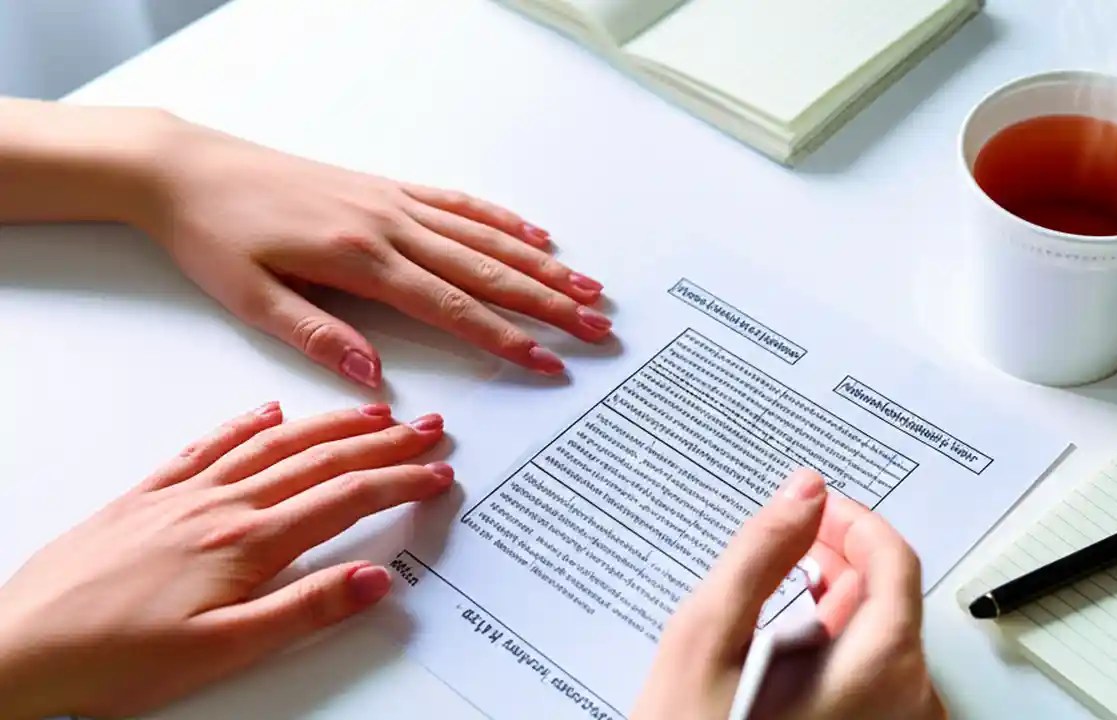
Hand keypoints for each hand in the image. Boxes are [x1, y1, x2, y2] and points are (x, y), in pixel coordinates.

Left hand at [0, 402, 452, 718]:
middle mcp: (220, 506)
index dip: (399, 483)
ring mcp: (182, 494)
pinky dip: (245, 423)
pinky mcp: (147, 496)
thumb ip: (304, 611)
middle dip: (383, 443)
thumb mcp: (222, 651)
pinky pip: (207, 445)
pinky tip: (266, 412)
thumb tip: (374, 581)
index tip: (437, 473)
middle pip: (320, 462)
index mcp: (246, 543)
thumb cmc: (113, 657)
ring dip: (330, 426)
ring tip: (372, 412)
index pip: (344, 501)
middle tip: (428, 428)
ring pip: (273, 445)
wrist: (20, 646)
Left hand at [137, 116, 609, 386]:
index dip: (505, 338)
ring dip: (539, 264)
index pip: (450, 307)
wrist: (188, 168)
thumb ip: (316, 335)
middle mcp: (389, 226)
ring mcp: (392, 203)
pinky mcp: (386, 188)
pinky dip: (501, 219)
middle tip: (596, 327)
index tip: (548, 361)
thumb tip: (373, 375)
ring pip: (483, 237)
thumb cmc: (214, 235)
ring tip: (586, 287)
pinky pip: (457, 203)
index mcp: (360, 260)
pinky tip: (533, 234)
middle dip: (546, 302)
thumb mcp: (250, 297)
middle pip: (486, 271)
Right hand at [633, 469, 944, 719]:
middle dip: (839, 561)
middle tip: (787, 546)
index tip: (811, 508)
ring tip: (778, 601)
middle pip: (891, 599)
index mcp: (880, 668)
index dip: (849, 519)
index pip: (893, 558)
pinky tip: (789, 655)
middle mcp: (909, 703)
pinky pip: (876, 683)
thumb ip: (759, 552)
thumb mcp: (707, 638)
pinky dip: (839, 653)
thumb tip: (801, 492)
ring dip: (837, 608)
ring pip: (883, 642)